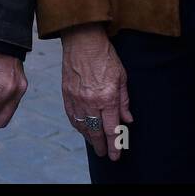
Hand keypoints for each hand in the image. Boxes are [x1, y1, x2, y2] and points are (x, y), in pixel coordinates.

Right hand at [60, 23, 131, 160]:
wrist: (82, 40)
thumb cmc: (104, 55)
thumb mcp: (122, 77)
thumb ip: (124, 101)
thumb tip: (127, 119)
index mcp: (107, 97)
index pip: (111, 128)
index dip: (114, 144)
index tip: (115, 155)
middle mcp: (91, 101)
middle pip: (95, 132)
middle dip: (101, 146)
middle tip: (105, 154)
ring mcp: (76, 98)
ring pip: (83, 126)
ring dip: (89, 138)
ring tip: (95, 144)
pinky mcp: (66, 94)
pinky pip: (72, 116)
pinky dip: (78, 126)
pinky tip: (82, 129)